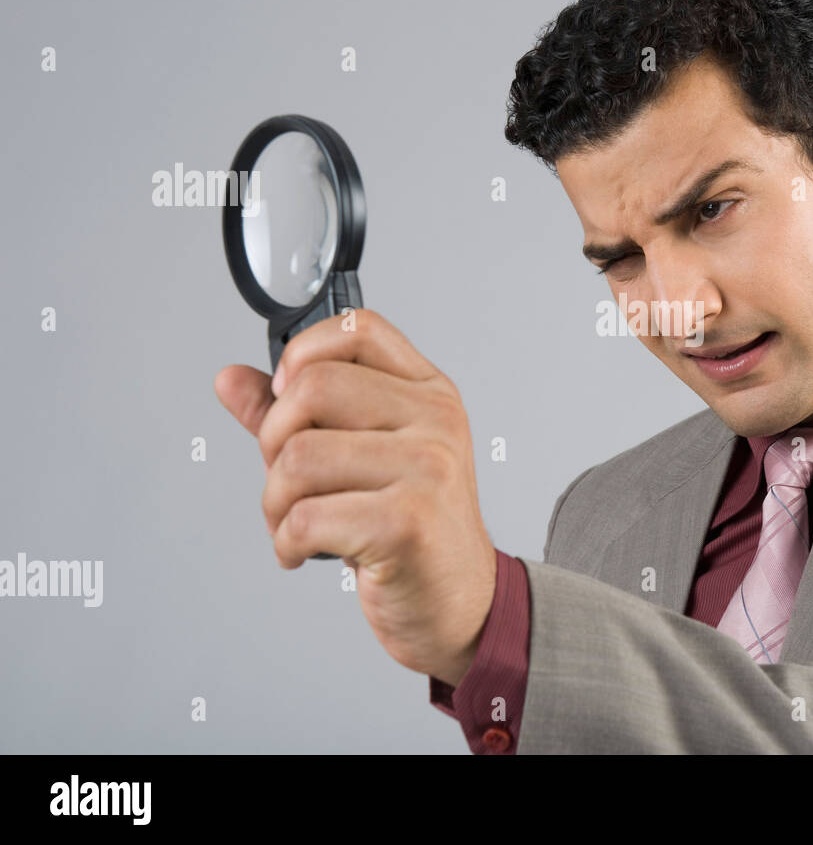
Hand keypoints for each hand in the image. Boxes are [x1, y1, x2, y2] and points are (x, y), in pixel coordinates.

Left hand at [213, 309, 496, 686]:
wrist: (459, 605)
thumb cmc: (409, 530)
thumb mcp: (363, 458)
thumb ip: (298, 416)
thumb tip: (230, 379)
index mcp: (429, 393)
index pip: (357, 329)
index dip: (302, 355)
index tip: (288, 400)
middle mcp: (436, 421)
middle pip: (313, 387)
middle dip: (274, 442)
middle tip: (290, 482)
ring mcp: (428, 469)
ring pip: (298, 456)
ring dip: (276, 502)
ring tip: (298, 524)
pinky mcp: (408, 523)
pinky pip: (306, 517)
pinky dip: (285, 543)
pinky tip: (304, 552)